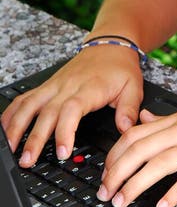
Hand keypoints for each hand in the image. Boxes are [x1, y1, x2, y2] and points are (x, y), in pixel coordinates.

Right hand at [0, 47, 143, 166]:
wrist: (110, 45)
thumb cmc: (120, 68)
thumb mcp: (134, 87)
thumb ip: (129, 110)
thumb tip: (125, 129)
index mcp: (89, 88)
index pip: (71, 110)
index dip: (64, 131)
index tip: (62, 152)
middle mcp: (67, 86)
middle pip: (46, 112)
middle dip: (34, 138)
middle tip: (28, 160)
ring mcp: (54, 85)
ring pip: (30, 104)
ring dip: (17, 126)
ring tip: (9, 149)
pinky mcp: (47, 86)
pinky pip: (25, 98)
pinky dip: (12, 112)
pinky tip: (4, 127)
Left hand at [97, 102, 176, 206]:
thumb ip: (170, 121)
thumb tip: (144, 119)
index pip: (136, 133)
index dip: (114, 155)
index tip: (105, 174)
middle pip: (140, 149)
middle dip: (117, 173)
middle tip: (106, 193)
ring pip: (159, 163)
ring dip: (136, 185)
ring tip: (123, 202)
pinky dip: (173, 193)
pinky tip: (162, 206)